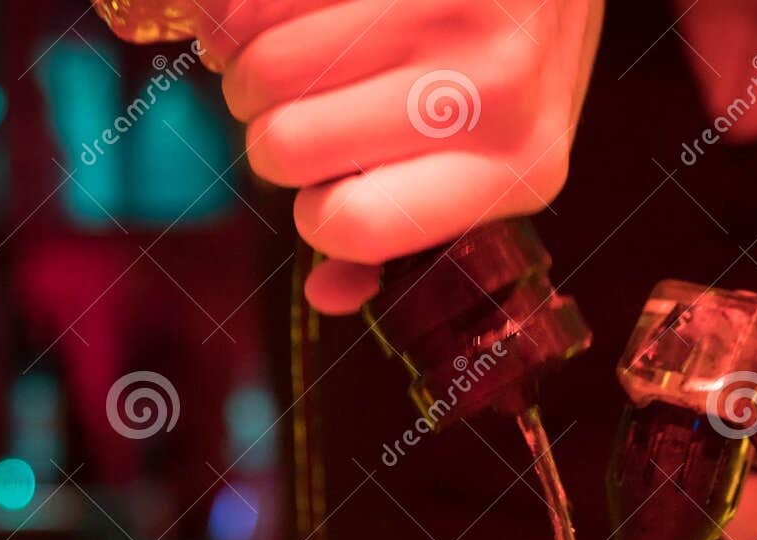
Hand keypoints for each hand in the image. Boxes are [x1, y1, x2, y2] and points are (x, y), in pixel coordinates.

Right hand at [210, 0, 603, 312]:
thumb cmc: (518, 61)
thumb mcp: (503, 157)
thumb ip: (415, 230)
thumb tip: (324, 294)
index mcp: (518, 169)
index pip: (352, 226)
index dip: (314, 214)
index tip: (326, 188)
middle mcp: (489, 88)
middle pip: (287, 147)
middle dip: (268, 133)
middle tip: (293, 110)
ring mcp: (444, 4)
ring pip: (262, 67)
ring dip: (246, 65)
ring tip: (285, 52)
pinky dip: (238, 12)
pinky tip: (276, 12)